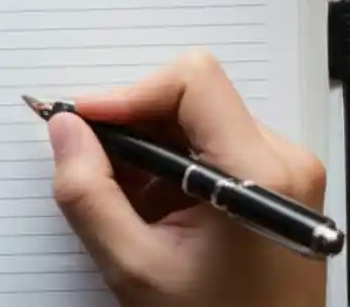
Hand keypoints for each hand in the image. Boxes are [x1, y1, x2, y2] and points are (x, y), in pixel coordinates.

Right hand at [49, 51, 326, 306]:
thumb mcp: (135, 268)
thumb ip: (90, 193)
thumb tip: (65, 128)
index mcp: (261, 173)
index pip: (192, 81)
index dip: (129, 93)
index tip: (84, 122)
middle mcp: (283, 160)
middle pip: (191, 98)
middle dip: (132, 126)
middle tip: (91, 165)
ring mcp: (284, 171)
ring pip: (196, 120)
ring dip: (148, 150)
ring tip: (126, 203)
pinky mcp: (276, 183)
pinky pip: (210, 146)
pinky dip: (169, 167)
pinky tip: (152, 210)